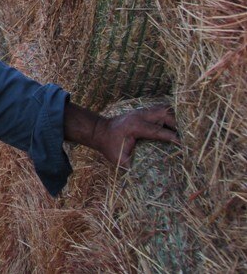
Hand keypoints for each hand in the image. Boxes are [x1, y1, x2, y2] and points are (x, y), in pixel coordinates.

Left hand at [64, 102, 178, 167]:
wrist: (99, 131)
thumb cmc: (109, 146)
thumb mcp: (118, 160)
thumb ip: (132, 167)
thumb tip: (148, 179)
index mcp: (134, 127)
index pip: (158, 131)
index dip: (172, 137)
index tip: (184, 145)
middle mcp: (139, 115)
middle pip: (165, 114)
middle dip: (178, 124)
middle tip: (189, 137)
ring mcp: (142, 111)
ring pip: (165, 108)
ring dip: (176, 118)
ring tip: (186, 131)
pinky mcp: (144, 111)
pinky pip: (161, 109)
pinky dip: (171, 116)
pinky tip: (178, 125)